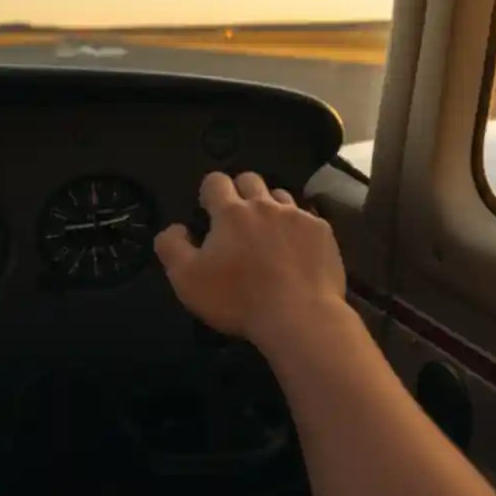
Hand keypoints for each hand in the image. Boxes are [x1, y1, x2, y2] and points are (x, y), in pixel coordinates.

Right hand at [154, 171, 348, 353]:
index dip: (209, 192)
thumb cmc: (237, 299)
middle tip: (238, 221)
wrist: (299, 315)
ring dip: (271, 207)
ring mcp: (298, 216)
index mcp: (231, 213)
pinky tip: (298, 249)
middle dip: (240, 192)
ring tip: (269, 234)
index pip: (215, 181)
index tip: (209, 211)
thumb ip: (172, 247)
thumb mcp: (187, 279)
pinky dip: (298, 228)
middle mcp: (266, 205)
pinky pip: (307, 218)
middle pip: (250, 180)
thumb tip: (176, 228)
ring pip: (281, 196)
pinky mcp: (323, 231)